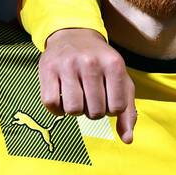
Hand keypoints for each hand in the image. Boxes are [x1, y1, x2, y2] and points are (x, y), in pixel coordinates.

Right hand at [39, 28, 135, 142]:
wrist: (74, 34)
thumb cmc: (102, 64)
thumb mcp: (121, 80)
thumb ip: (128, 111)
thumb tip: (127, 140)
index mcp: (114, 64)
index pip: (117, 108)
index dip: (112, 109)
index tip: (108, 98)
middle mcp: (91, 63)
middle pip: (95, 112)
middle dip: (94, 111)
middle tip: (91, 98)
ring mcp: (67, 65)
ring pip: (73, 110)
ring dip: (76, 111)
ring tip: (78, 98)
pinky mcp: (47, 69)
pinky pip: (51, 104)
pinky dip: (57, 110)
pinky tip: (63, 100)